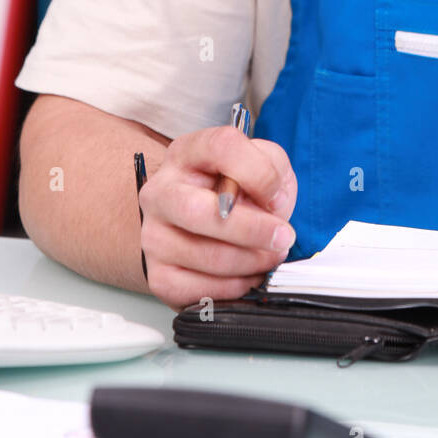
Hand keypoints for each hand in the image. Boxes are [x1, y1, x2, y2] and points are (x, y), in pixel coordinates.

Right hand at [138, 126, 296, 309]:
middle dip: (253, 229)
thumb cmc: (232, 192)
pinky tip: (249, 274)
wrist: (198, 226)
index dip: (259, 173)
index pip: (221, 147)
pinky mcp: (159, 276)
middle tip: (283, 237)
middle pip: (201, 211)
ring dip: (253, 261)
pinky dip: (236, 286)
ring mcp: (154, 236)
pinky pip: (203, 290)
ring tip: (271, 255)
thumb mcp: (258, 164)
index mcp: (186, 154)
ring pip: (209, 256)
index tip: (277, 196)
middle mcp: (161, 193)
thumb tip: (274, 203)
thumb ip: (273, 169)